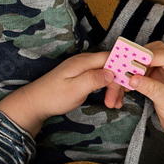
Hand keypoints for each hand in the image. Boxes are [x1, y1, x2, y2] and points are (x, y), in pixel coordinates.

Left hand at [0, 52, 115, 137]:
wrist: (33, 103)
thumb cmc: (52, 97)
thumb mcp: (75, 90)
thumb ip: (94, 79)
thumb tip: (112, 72)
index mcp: (83, 62)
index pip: (110, 58)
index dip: (123, 68)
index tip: (129, 83)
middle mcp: (84, 61)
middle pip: (111, 66)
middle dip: (118, 83)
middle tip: (116, 102)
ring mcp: (82, 68)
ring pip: (106, 73)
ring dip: (113, 87)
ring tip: (114, 104)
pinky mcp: (81, 75)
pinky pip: (100, 77)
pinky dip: (107, 87)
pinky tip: (109, 98)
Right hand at [127, 41, 163, 156]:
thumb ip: (150, 87)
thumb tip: (132, 78)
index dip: (147, 56)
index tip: (131, 60)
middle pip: (157, 52)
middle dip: (141, 57)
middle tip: (126, 64)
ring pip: (151, 61)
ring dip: (138, 66)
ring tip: (125, 74)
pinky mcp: (162, 80)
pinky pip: (148, 71)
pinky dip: (139, 74)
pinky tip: (130, 82)